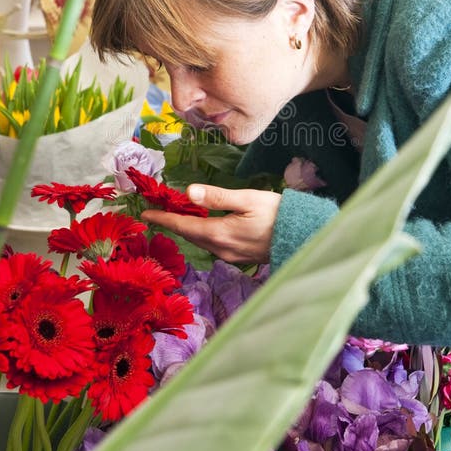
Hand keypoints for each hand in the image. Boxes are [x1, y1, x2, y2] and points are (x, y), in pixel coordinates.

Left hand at [141, 184, 281, 264]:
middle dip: (174, 222)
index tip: (145, 213)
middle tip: (160, 208)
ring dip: (189, 228)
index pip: (183, 226)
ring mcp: (230, 256)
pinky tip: (206, 224)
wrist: (304, 238)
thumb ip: (217, 196)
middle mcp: (221, 249)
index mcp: (219, 233)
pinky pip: (214, 244)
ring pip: (201, 241)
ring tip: (179, 214)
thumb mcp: (247, 199)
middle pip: (190, 235)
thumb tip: (189, 192)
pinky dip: (204, 233)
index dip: (163, 218)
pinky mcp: (239, 257)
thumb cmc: (278, 214)